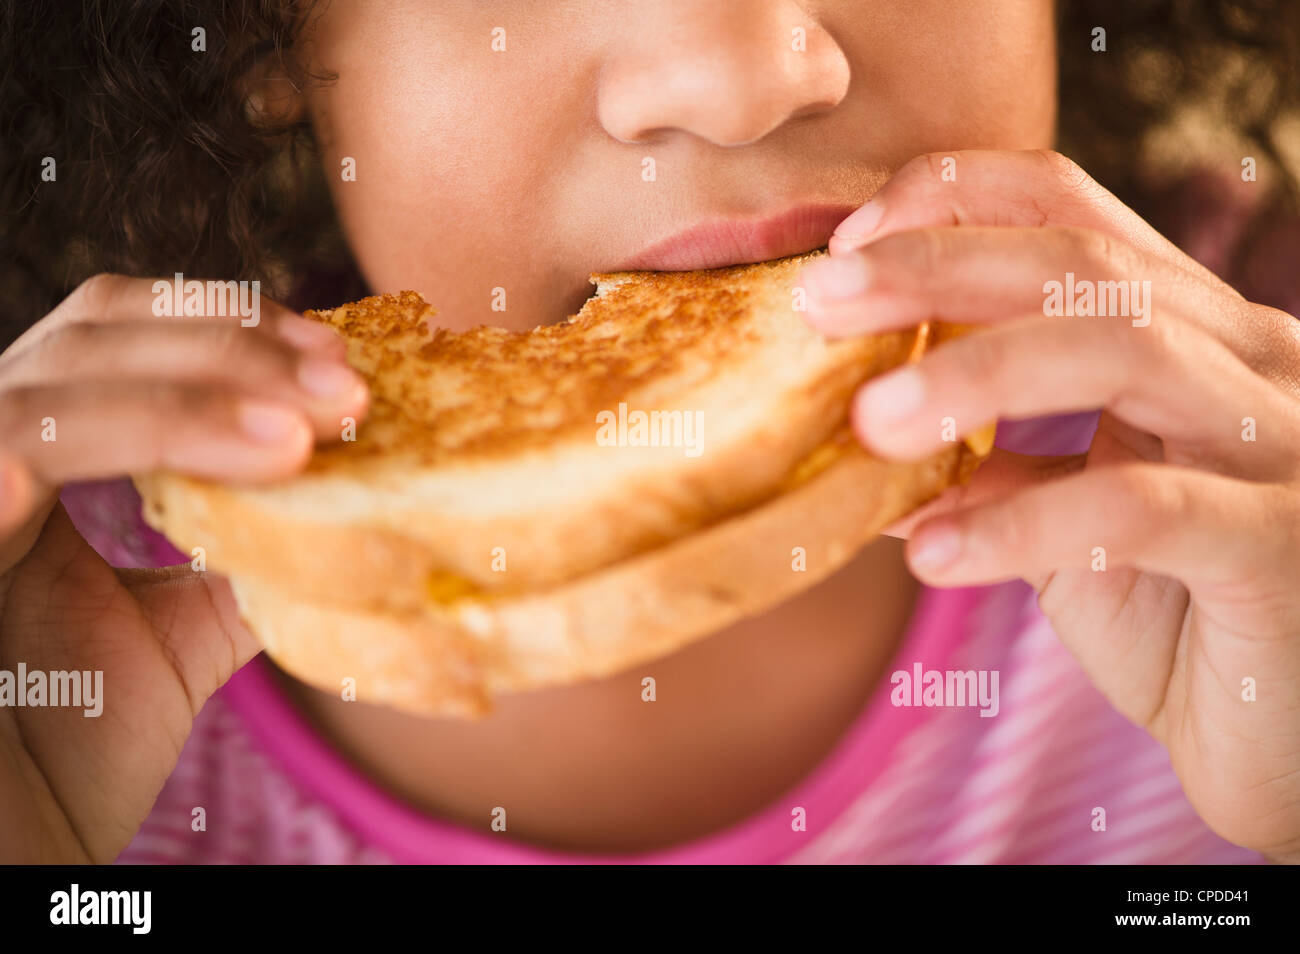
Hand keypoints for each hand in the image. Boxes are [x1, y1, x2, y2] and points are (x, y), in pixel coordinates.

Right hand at [0, 274, 368, 860]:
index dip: (230, 331)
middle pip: (95, 324)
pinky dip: (165, 427)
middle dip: (237, 338)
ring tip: (333, 417)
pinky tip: (274, 454)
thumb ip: (233, 564)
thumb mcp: (175, 640)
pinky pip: (33, 435)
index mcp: (25, 468)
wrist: (6, 855)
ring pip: (71, 364)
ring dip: (221, 374)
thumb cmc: (64, 759)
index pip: (119, 341)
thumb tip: (335, 503)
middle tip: (351, 384)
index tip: (341, 364)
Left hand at [801, 150, 1299, 861]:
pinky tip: (933, 557)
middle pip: (1087, 263)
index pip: (1075, 214)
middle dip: (940, 265)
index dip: (956, 202)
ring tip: (868, 421)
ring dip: (976, 374)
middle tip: (819, 299)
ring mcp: (1281, 445)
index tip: (844, 248)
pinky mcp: (1283, 544)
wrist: (1286, 732)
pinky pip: (1144, 509)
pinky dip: (1023, 525)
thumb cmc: (1181, 618)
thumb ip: (988, 474)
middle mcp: (1249, 364)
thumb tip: (858, 442)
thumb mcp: (1066, 527)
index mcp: (1192, 337)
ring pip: (1125, 349)